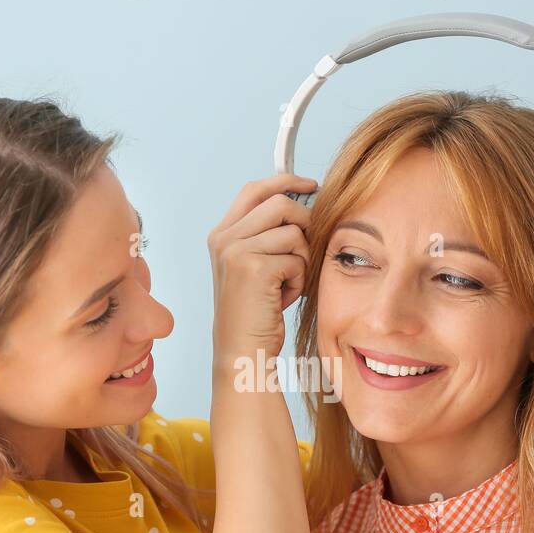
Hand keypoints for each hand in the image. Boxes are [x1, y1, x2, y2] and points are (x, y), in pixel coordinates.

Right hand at [207, 174, 316, 363]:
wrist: (242, 351)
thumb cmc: (255, 313)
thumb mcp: (255, 266)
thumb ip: (268, 234)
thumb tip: (307, 202)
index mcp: (222, 234)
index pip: (256, 189)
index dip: (286, 182)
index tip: (311, 186)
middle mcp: (224, 238)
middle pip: (281, 203)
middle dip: (305, 224)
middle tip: (306, 251)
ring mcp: (236, 251)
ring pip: (294, 232)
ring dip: (302, 260)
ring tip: (287, 283)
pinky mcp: (254, 267)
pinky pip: (298, 258)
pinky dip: (299, 279)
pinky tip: (283, 298)